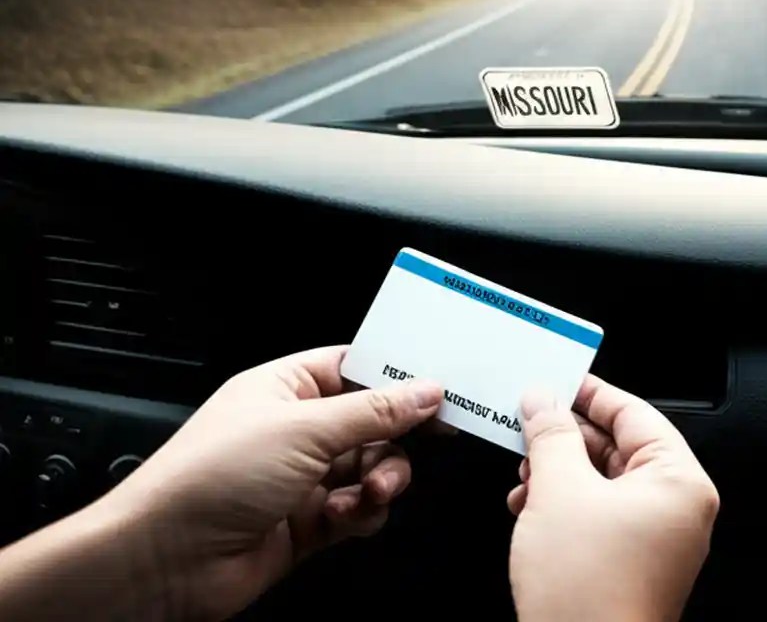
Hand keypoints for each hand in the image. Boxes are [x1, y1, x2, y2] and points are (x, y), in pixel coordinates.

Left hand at [105, 346, 442, 618]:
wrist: (166, 558)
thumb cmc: (209, 477)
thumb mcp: (304, 429)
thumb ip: (374, 411)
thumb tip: (425, 390)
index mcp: (284, 389)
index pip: (355, 369)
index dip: (398, 378)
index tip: (439, 390)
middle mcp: (293, 431)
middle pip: (372, 424)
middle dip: (394, 440)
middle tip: (416, 446)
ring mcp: (300, 479)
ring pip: (371, 470)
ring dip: (381, 481)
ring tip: (371, 492)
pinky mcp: (306, 523)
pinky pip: (358, 511)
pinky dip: (361, 514)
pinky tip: (345, 516)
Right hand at [507, 376, 719, 621]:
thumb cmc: (588, 591)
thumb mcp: (559, 492)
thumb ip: (552, 436)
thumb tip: (544, 402)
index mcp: (678, 481)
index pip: (636, 413)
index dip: (590, 393)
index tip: (555, 380)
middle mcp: (677, 508)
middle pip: (620, 447)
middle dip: (567, 438)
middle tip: (527, 424)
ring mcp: (657, 540)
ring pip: (605, 483)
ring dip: (559, 473)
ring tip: (524, 473)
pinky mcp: (632, 565)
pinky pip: (600, 516)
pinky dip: (565, 506)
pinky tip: (529, 508)